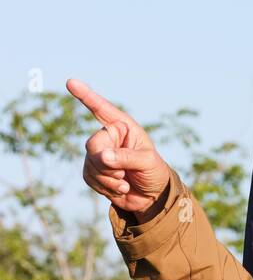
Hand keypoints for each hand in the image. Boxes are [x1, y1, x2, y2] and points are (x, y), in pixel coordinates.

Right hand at [67, 79, 169, 217]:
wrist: (152, 197)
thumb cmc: (154, 172)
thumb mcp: (147, 162)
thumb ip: (126, 157)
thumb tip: (104, 156)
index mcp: (123, 127)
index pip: (101, 108)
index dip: (86, 96)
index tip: (71, 82)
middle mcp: (108, 137)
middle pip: (93, 145)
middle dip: (108, 164)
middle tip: (124, 173)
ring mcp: (98, 154)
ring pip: (91, 164)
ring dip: (109, 178)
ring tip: (125, 181)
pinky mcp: (93, 171)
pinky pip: (89, 177)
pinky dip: (105, 187)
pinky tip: (119, 188)